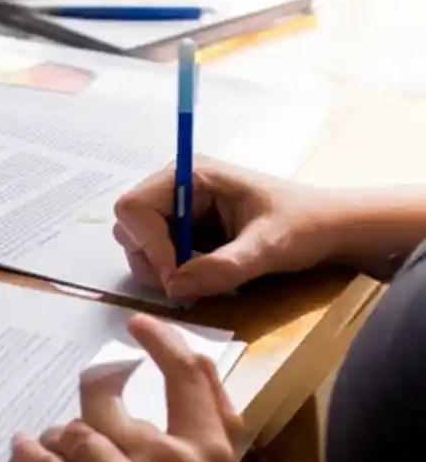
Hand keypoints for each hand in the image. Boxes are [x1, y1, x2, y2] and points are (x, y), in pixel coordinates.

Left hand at [11, 314, 243, 461]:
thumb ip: (207, 434)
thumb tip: (190, 369)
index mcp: (208, 455)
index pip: (187, 376)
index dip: (161, 341)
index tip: (137, 323)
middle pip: (108, 404)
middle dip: (89, 407)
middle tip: (83, 420)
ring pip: (72, 434)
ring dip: (60, 440)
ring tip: (59, 452)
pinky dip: (28, 456)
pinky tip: (22, 450)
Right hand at [113, 159, 336, 299]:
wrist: (332, 230)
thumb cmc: (306, 225)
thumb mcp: (270, 246)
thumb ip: (224, 267)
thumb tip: (175, 287)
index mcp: (191, 175)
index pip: (135, 206)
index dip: (148, 243)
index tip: (175, 277)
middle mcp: (177, 188)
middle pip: (130, 225)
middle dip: (151, 259)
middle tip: (185, 284)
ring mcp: (179, 210)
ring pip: (138, 243)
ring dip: (160, 269)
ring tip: (199, 282)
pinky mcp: (186, 231)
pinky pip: (157, 255)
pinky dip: (171, 273)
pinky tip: (202, 278)